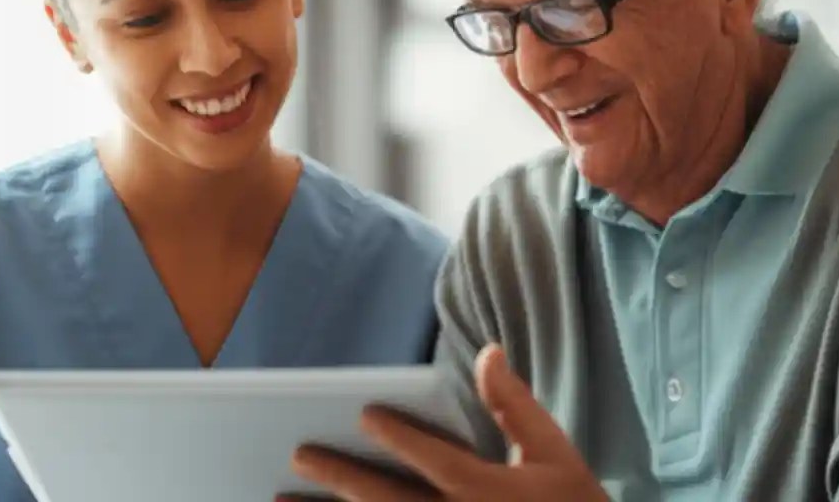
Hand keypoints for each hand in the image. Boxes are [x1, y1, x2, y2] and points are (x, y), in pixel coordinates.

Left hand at [285, 344, 607, 501]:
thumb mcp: (555, 454)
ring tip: (283, 499)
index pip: (435, 460)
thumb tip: (487, 352)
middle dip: (342, 478)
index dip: (399, 436)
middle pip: (388, 501)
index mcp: (489, 491)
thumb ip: (514, 405)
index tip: (363, 413)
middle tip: (301, 455)